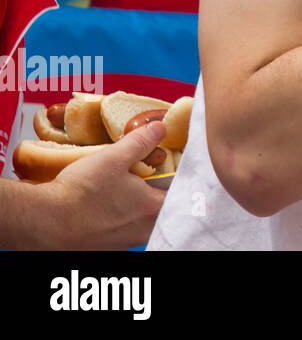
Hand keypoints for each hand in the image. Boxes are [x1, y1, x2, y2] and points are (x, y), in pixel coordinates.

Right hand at [40, 122, 167, 249]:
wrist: (44, 222)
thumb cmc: (80, 192)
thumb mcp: (114, 157)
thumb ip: (141, 142)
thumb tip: (159, 128)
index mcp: (154, 209)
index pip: (180, 193)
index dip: (176, 178)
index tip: (169, 169)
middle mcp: (144, 231)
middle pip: (162, 209)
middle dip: (157, 193)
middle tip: (146, 178)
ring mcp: (125, 243)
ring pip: (142, 223)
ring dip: (138, 208)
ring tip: (123, 192)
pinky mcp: (106, 249)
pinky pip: (122, 233)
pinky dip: (119, 221)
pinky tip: (105, 209)